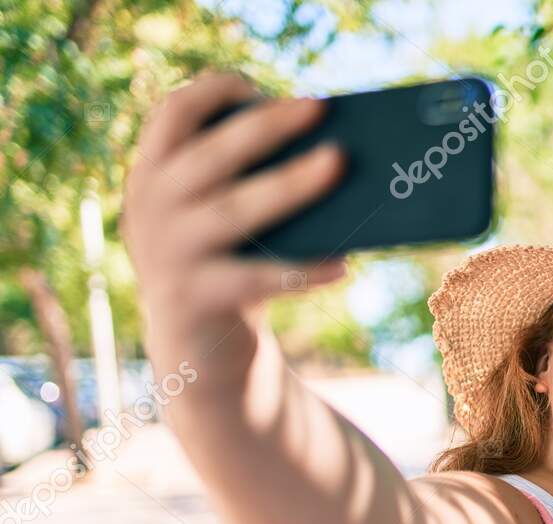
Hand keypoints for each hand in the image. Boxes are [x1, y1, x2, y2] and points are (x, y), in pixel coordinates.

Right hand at [123, 72, 347, 379]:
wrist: (198, 351)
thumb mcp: (217, 219)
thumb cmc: (228, 266)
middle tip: (319, 106)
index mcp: (152, 175)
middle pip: (211, 155)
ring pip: (236, 211)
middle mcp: (151, 208)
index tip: (258, 84)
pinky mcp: (195, 298)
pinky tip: (343, 264)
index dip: (213, 93)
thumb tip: (328, 151)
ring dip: (292, 183)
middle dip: (267, 126)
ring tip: (339, 162)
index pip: (172, 114)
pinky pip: (259, 279)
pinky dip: (304, 270)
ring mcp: (169, 254)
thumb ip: (243, 184)